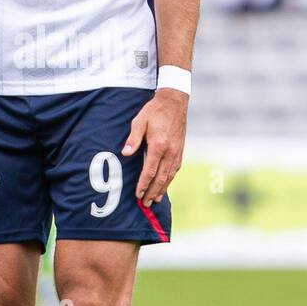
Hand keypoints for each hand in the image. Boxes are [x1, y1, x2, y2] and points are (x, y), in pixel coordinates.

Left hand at [122, 88, 187, 206]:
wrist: (174, 101)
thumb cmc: (154, 111)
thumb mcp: (139, 121)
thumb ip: (133, 139)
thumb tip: (125, 153)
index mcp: (158, 146)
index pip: (149, 171)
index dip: (143, 185)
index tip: (138, 195)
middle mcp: (170, 151)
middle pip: (161, 178)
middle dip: (152, 192)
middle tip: (145, 203)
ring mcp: (177, 151)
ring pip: (170, 175)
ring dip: (162, 189)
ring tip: (155, 199)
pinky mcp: (180, 150)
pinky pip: (175, 169)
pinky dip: (170, 179)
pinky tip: (165, 184)